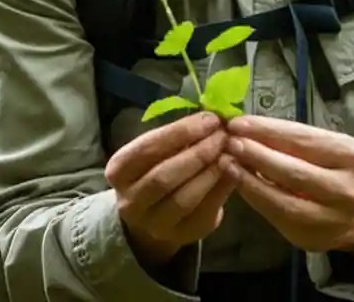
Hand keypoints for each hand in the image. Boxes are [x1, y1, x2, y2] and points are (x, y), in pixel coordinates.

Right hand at [104, 111, 236, 269]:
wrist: (151, 214)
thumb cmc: (156, 169)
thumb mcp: (157, 150)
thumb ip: (178, 136)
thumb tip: (214, 116)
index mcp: (119, 171)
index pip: (147, 148)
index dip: (180, 132)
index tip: (210, 119)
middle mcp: (130, 201)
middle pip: (164, 176)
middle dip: (198, 153)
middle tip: (224, 136)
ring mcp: (153, 224)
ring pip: (183, 199)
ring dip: (211, 173)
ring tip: (230, 153)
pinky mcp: (180, 236)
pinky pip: (203, 213)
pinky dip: (220, 190)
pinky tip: (234, 172)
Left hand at [223, 115, 353, 255]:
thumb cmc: (330, 170)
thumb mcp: (320, 149)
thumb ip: (289, 140)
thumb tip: (246, 127)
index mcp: (350, 154)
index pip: (303, 138)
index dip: (267, 130)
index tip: (237, 123)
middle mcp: (346, 187)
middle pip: (294, 169)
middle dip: (257, 154)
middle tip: (230, 142)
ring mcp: (331, 217)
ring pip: (284, 198)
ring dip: (250, 178)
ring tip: (227, 162)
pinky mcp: (311, 236)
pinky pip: (277, 214)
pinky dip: (255, 196)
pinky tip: (238, 183)